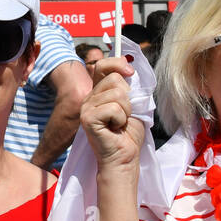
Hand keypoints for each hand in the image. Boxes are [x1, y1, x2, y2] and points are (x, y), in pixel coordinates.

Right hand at [80, 56, 145, 173]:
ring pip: (117, 94)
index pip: (103, 66)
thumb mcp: (133, 105)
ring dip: (126, 111)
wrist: (124, 157)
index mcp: (98, 92)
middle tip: (123, 116)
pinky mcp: (88, 118)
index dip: (117, 64)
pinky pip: (114, 108)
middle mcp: (89, 98)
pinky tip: (114, 129)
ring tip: (119, 124)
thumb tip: (129, 68)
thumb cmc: (128, 134)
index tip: (130, 72)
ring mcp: (86, 108)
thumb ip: (129, 87)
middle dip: (128, 99)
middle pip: (114, 79)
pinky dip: (121, 119)